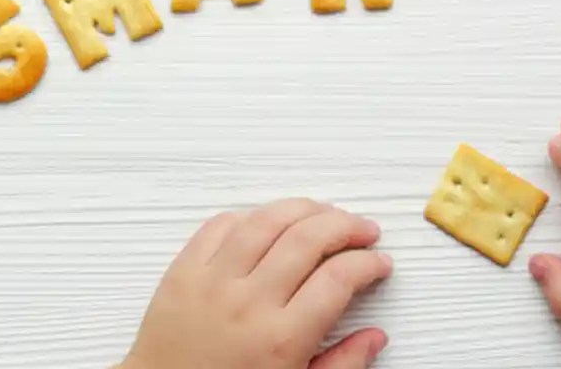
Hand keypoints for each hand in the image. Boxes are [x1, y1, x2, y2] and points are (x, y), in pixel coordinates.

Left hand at [120, 199, 393, 368]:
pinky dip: (250, 216)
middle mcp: (247, 304)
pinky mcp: (182, 272)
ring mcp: (211, 282)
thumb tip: (374, 337)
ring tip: (323, 213)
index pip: (339, 279)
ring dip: (303, 208)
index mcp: (280, 340)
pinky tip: (268, 221)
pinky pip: (219, 225)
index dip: (367, 263)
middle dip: (346, 225)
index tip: (377, 263)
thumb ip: (340, 366)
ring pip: (266, 220)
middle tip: (362, 230)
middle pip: (308, 238)